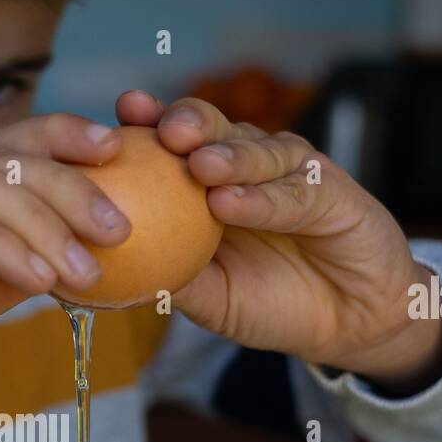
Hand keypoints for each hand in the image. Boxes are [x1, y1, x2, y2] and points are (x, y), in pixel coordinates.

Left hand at [116, 91, 441, 395]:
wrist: (346, 320)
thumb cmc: (272, 303)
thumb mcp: (209, 298)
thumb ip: (165, 278)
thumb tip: (95, 278)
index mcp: (210, 183)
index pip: (173, 145)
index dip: (143, 127)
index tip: (110, 125)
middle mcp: (249, 167)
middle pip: (213, 130)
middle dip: (184, 122)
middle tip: (157, 129)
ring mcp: (291, 174)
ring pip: (256, 151)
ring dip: (227, 155)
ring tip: (199, 164)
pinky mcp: (332, 190)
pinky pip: (294, 191)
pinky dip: (261, 197)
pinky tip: (231, 202)